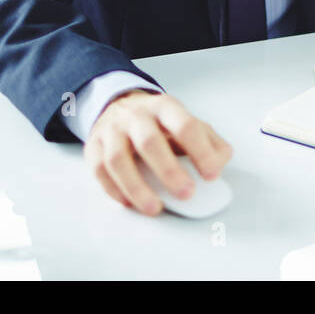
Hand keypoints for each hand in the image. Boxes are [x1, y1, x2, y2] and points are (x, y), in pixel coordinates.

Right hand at [83, 90, 232, 215]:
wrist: (119, 105)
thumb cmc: (158, 122)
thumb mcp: (186, 122)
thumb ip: (208, 140)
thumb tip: (221, 160)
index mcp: (165, 107)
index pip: (185, 125)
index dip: (200, 151)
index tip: (211, 174)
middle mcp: (136, 115)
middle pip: (149, 141)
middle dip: (169, 171)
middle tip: (186, 193)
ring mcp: (111, 130)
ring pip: (118, 159)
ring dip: (137, 187)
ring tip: (155, 208)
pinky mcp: (93, 146)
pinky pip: (99, 170)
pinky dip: (115, 190)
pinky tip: (131, 202)